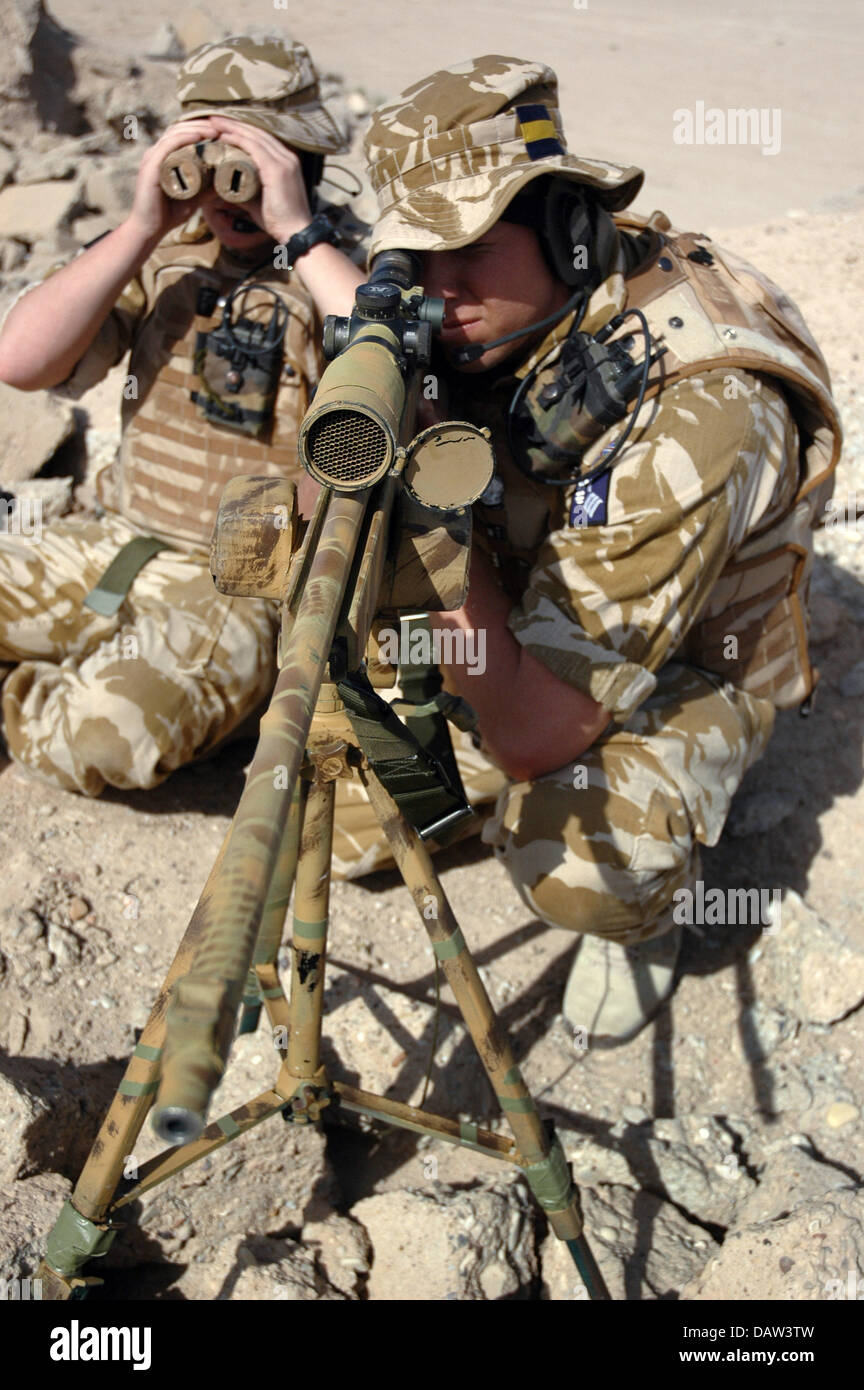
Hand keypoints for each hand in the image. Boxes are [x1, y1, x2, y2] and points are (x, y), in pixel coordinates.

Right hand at [125, 118, 221, 244]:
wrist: (150, 229)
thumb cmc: (169, 214)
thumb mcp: (194, 198)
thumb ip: (207, 190)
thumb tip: (227, 184)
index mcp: (164, 157)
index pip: (182, 133)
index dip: (200, 127)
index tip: (221, 130)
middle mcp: (156, 153)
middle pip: (179, 128)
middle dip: (201, 124)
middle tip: (222, 127)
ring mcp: (152, 158)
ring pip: (175, 133)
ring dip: (196, 128)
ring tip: (215, 130)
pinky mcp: (151, 167)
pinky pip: (168, 146)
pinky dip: (184, 138)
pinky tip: (199, 136)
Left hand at [202, 116, 312, 242]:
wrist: (296, 233)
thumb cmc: (279, 221)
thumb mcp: (261, 201)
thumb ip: (247, 191)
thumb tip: (228, 189)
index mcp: (285, 162)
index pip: (261, 138)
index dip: (241, 130)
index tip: (222, 127)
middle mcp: (287, 157)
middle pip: (257, 132)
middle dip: (234, 123)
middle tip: (213, 118)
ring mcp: (283, 162)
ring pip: (254, 136)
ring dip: (232, 127)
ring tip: (213, 122)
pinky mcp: (277, 170)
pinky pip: (254, 147)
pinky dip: (238, 139)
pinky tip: (223, 135)